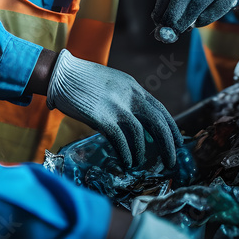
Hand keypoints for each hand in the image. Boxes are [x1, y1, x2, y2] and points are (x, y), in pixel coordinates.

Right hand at [46, 50, 182, 168]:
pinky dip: (126, 153)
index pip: (160, 108)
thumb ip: (125, 101)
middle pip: (157, 122)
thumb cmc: (83, 81)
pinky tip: (127, 162)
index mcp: (133, 87)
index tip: (177, 141)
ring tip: (140, 164)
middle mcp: (129, 95)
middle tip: (171, 160)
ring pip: (140, 133)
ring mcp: (116, 106)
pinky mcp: (101, 117)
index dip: (171, 126)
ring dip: (142, 152)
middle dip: (168, 143)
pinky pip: (120, 140)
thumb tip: (137, 125)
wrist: (60, 74)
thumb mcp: (112, 85)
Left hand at [152, 0, 238, 42]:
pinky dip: (200, 22)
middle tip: (164, 31)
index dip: (162, 4)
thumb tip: (163, 28)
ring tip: (178, 29)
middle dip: (171, 16)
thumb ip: (171, 0)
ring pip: (197, 5)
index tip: (155, 19)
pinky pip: (211, 13)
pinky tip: (194, 23)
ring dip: (184, 21)